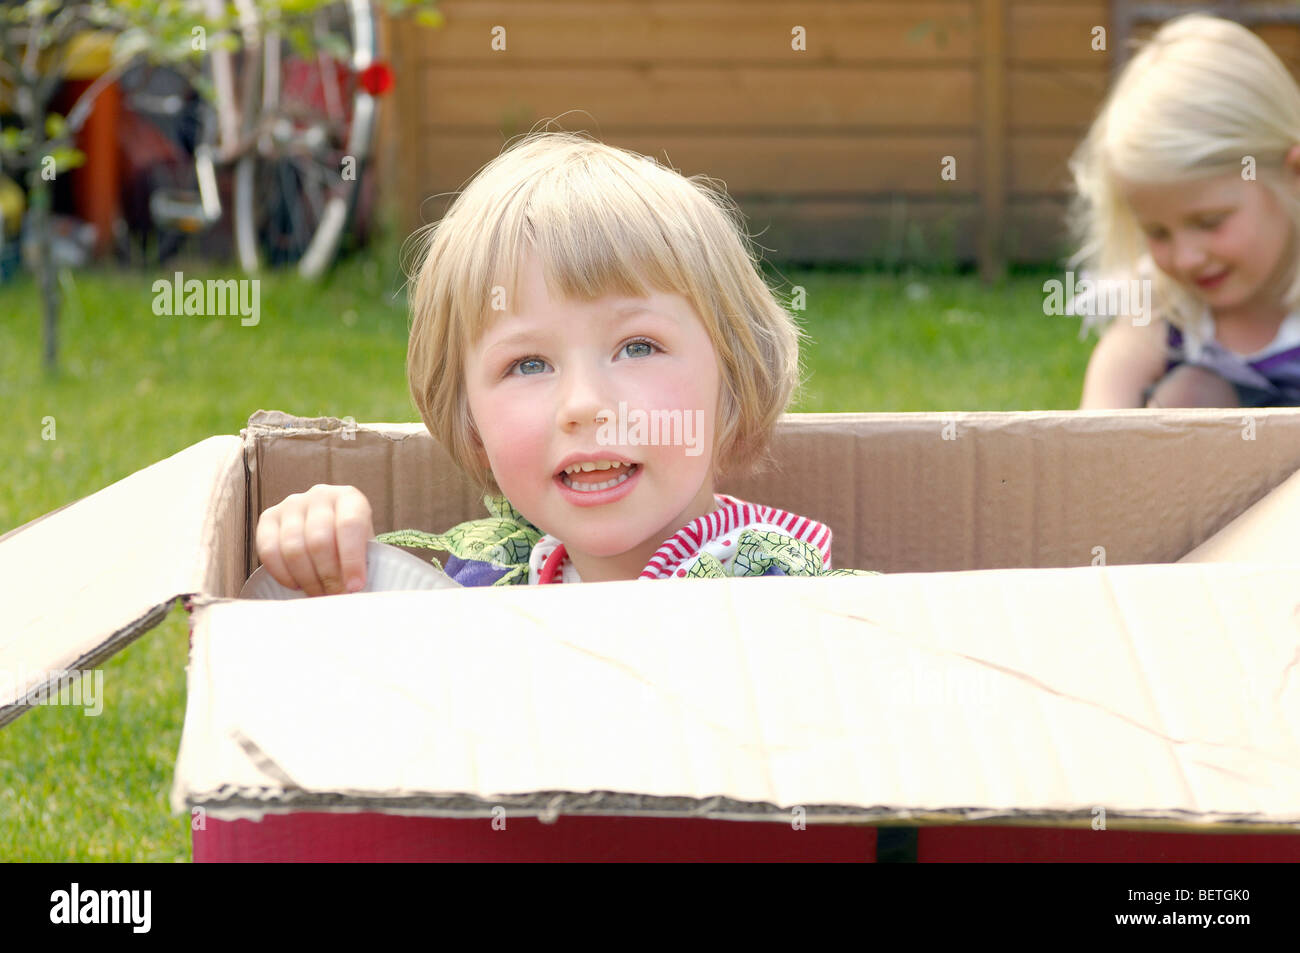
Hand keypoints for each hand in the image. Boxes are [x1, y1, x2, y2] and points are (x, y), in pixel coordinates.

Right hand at [255, 484, 373, 595]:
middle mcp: (320, 495)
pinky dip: (283, 575)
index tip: (355, 586)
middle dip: (328, 576)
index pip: (350, 525)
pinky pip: (269, 551)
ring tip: (319, 594)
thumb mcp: (366, 550)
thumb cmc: (351, 547)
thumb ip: (363, 564)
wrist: (329, 535)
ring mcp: (291, 504)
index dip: (352, 559)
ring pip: (293, 548)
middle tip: (335, 596)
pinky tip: (297, 585)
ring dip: (307, 579)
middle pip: (319, 541)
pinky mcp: (268, 518)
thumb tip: (353, 591)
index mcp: (350, 498)